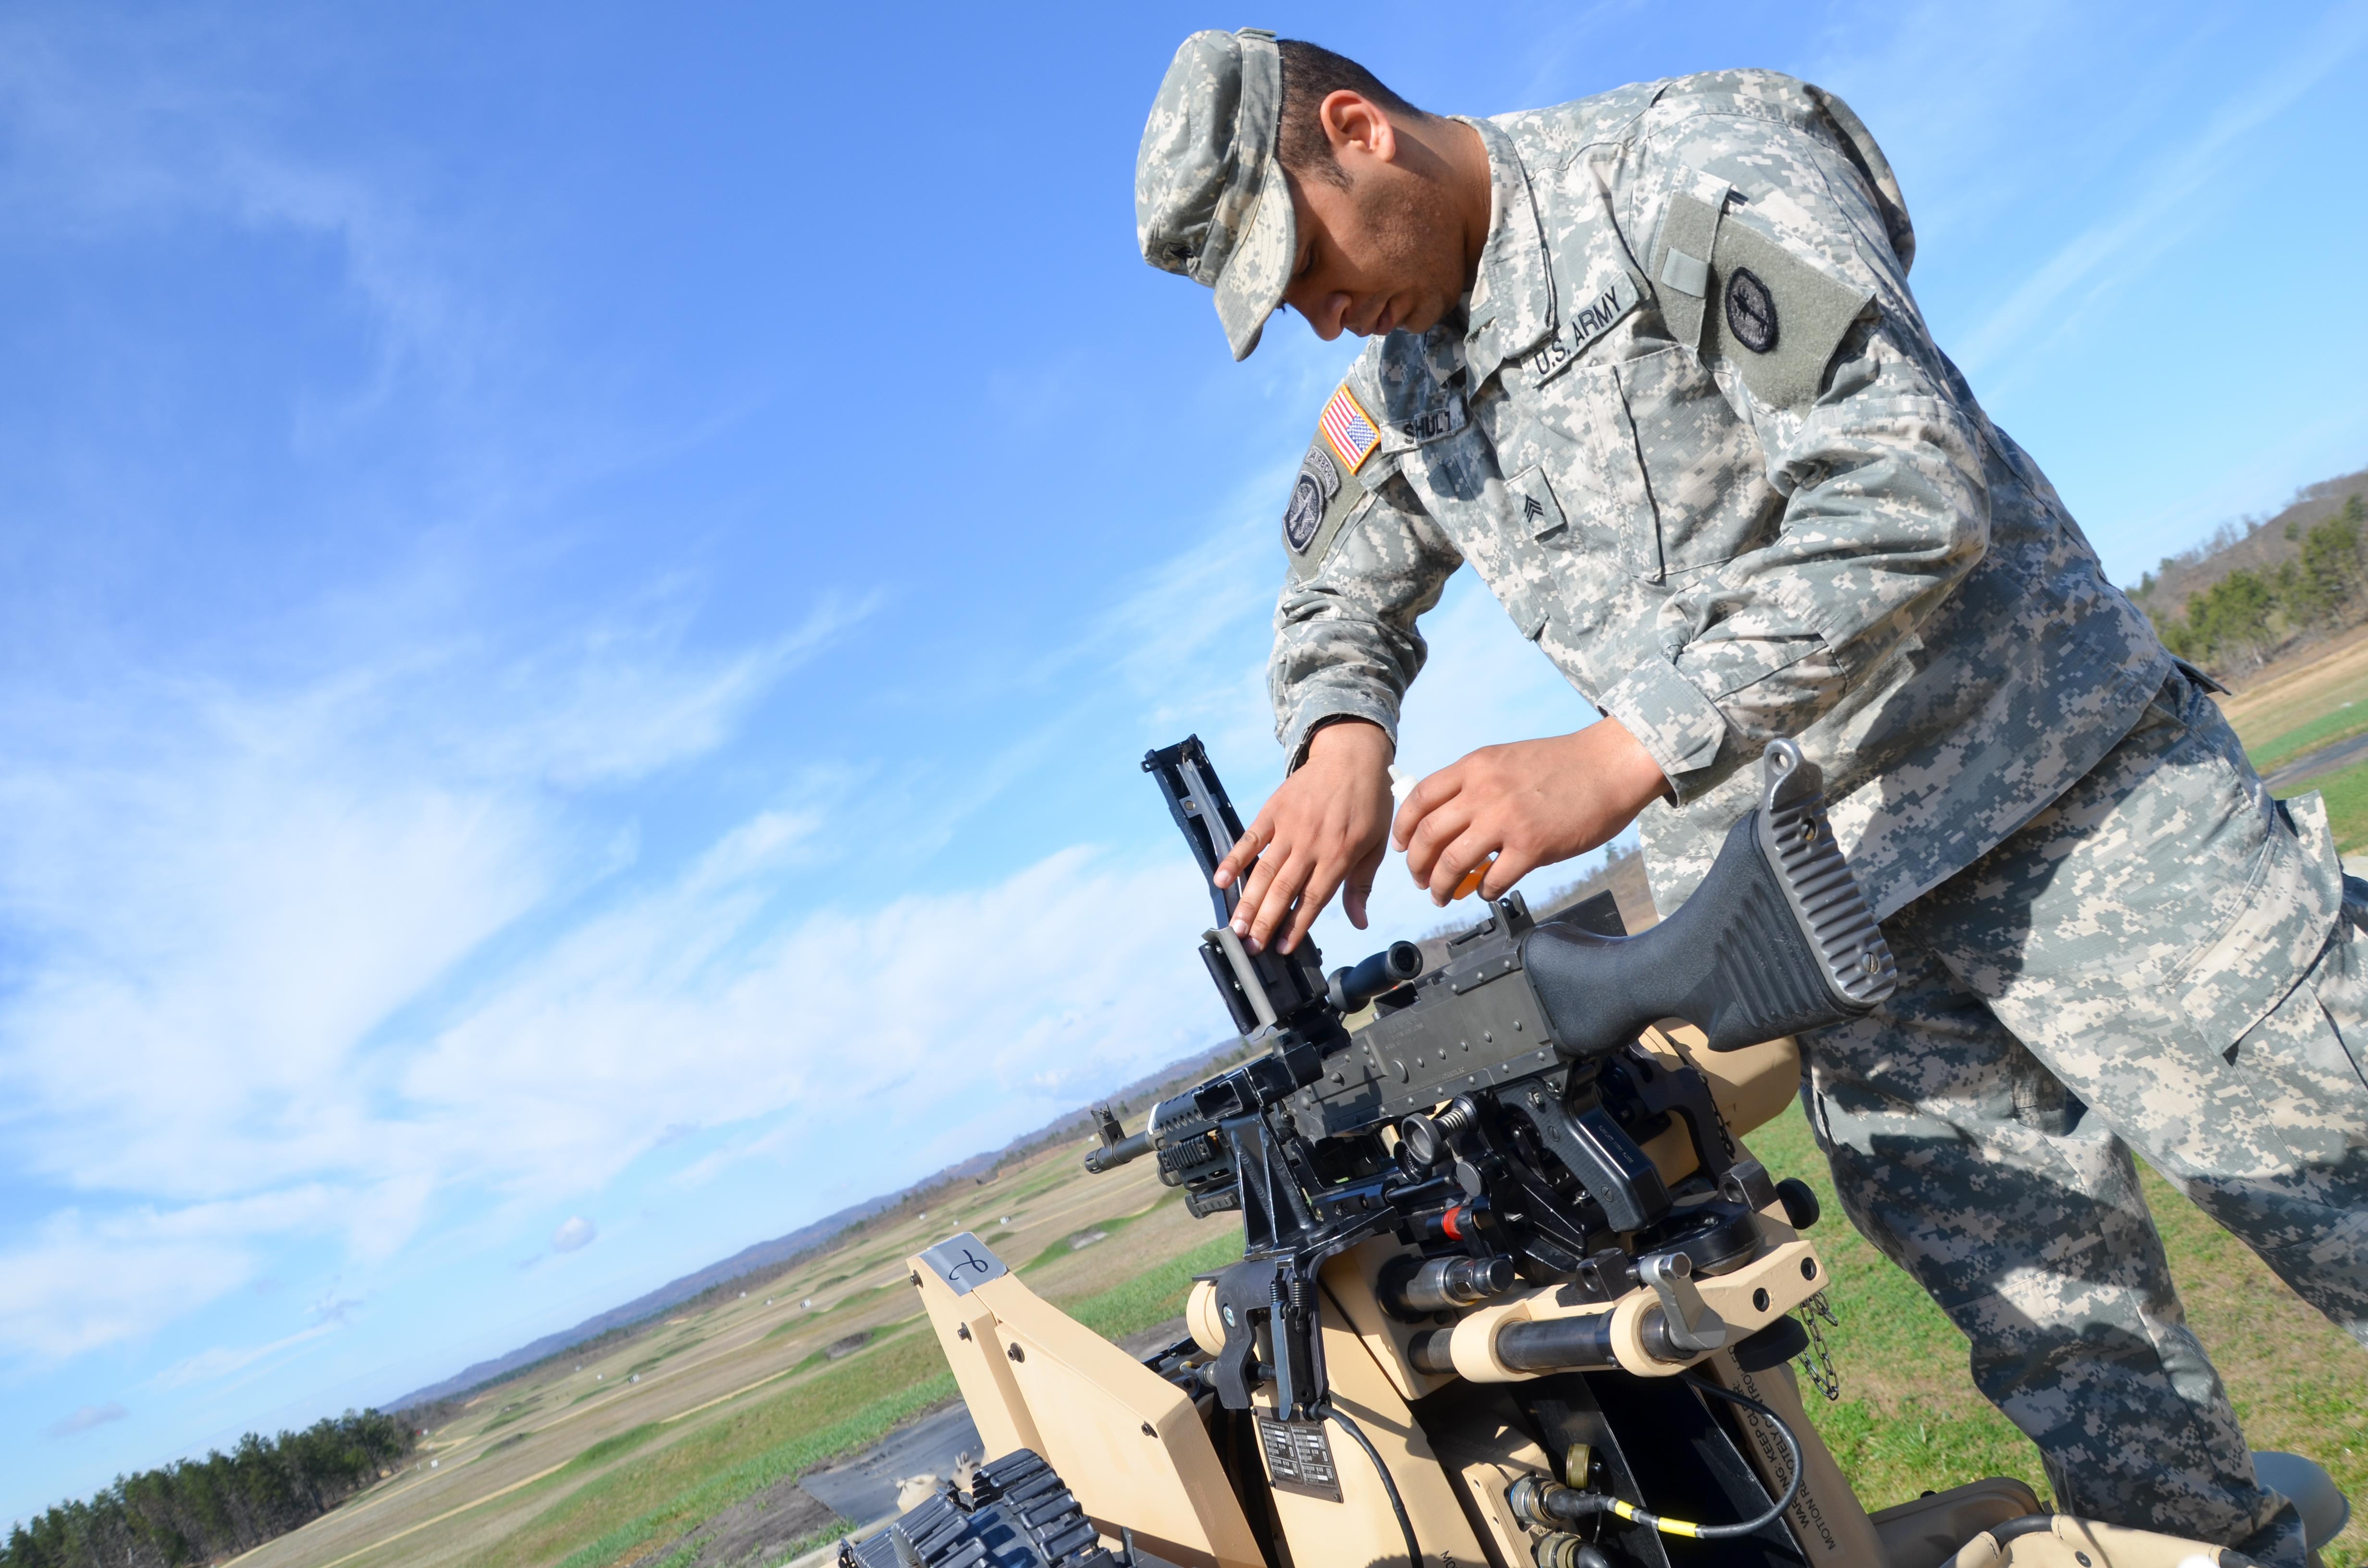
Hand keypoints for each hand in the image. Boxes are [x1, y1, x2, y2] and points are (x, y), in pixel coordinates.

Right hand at [1211, 719, 1394, 954]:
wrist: (1352, 756)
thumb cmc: (1368, 803)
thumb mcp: (1375, 845)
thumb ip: (1361, 885)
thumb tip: (1360, 922)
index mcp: (1339, 855)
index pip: (1313, 898)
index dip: (1296, 926)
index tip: (1282, 948)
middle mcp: (1312, 843)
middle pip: (1284, 889)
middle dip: (1266, 922)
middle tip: (1250, 947)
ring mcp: (1290, 826)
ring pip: (1265, 870)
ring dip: (1248, 900)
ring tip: (1236, 926)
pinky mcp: (1273, 811)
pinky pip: (1250, 838)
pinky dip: (1234, 859)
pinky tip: (1221, 880)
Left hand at [1395, 719, 1668, 904]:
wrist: (1610, 765)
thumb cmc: (1563, 763)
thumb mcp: (1506, 759)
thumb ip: (1476, 782)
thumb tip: (1450, 816)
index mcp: (1475, 767)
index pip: (1420, 799)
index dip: (1403, 828)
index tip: (1400, 846)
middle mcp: (1483, 791)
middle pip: (1428, 836)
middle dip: (1416, 865)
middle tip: (1419, 880)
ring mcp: (1507, 820)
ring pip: (1452, 863)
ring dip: (1440, 886)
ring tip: (1441, 896)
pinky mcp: (1532, 847)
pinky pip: (1494, 880)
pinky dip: (1484, 892)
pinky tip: (1487, 892)